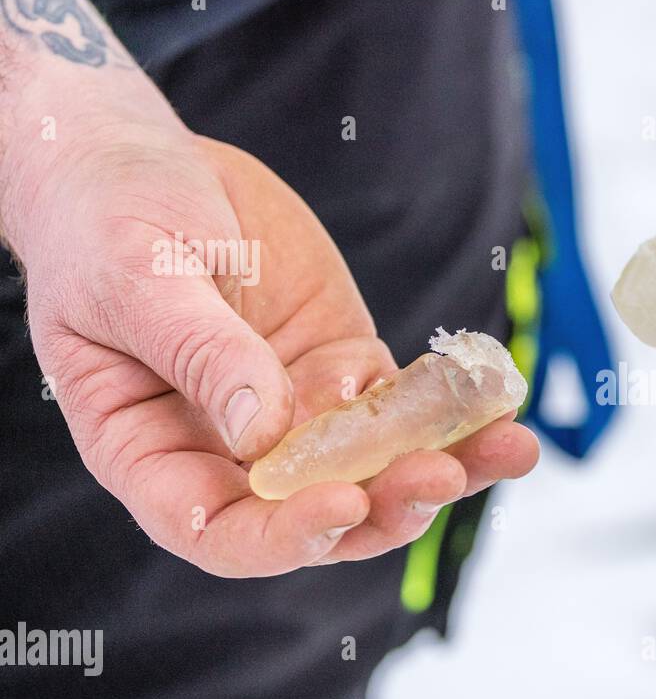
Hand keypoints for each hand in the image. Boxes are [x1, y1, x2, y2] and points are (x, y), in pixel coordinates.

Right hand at [16, 129, 537, 575]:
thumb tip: (264, 431)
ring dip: (445, 465)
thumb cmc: (103, 220)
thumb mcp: (135, 280)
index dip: (284, 537)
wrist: (144, 161)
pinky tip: (499, 396)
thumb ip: (199, 354)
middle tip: (443, 477)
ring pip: (377, 466)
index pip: (221, 531)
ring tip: (509, 449)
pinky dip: (452, 408)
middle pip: (320, 512)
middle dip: (387, 505)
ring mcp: (296, 412)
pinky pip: (403, 403)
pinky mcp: (342, 365)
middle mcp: (231, 451)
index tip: (343, 504)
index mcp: (154, 453)